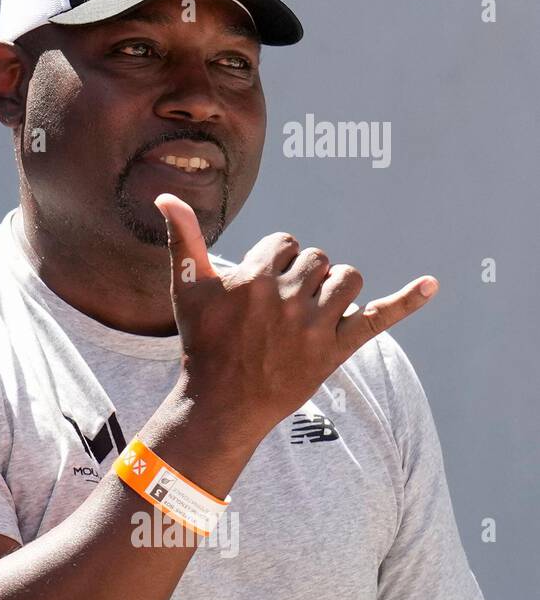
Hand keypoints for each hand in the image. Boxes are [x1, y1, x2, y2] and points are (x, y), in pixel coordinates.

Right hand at [153, 192, 437, 437]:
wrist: (222, 403)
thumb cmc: (202, 343)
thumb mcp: (187, 290)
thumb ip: (182, 239)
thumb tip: (166, 195)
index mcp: (254, 278)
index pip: (284, 244)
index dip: (273, 262)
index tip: (259, 289)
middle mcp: (287, 298)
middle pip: (318, 259)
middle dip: (303, 276)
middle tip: (280, 309)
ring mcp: (314, 326)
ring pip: (347, 280)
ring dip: (334, 288)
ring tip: (312, 311)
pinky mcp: (336, 350)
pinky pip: (378, 318)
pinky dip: (407, 300)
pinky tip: (432, 284)